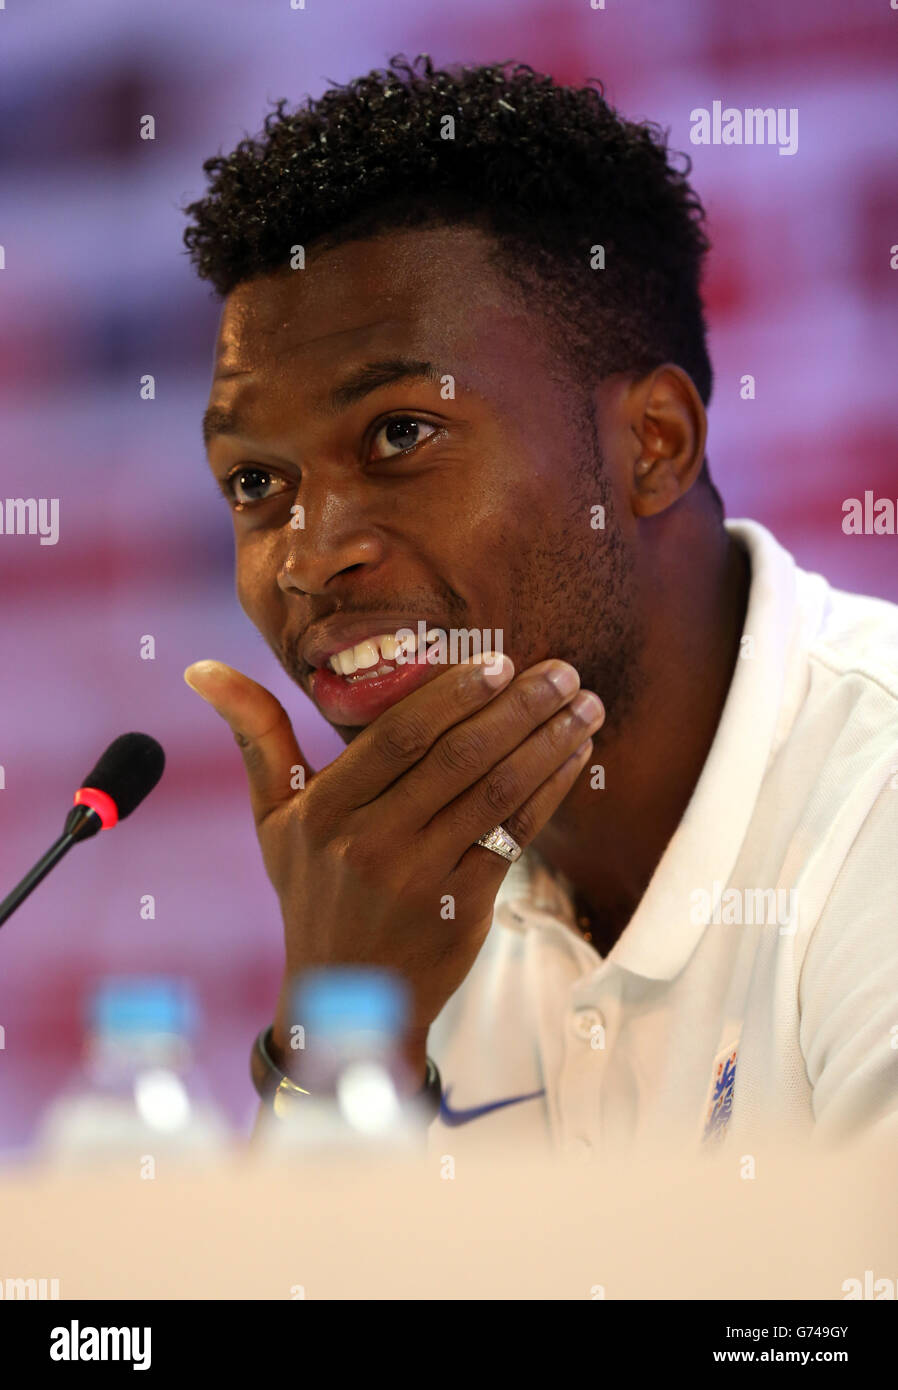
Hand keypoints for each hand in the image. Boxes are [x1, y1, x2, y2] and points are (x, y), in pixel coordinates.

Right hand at [184, 654, 603, 1083]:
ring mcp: (417, 880)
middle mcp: (367, 844)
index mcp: (322, 813)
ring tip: (584, 704)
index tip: (500, 660)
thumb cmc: (311, 892)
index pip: (397, 738)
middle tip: (562, 671)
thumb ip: (256, 738)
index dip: (454, 694)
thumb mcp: (272, 819)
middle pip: (455, 758)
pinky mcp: (461, 910)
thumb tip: (202, 668)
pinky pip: (513, 837)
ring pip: (493, 794)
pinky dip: (549, 791)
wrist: (345, 996)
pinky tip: (574, 755)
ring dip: (546, 743)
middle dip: (517, 708)